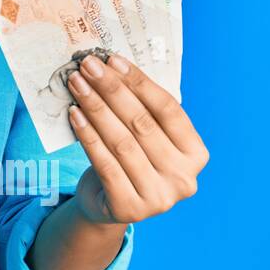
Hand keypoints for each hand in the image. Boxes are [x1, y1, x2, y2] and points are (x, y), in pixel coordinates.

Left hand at [67, 52, 209, 225]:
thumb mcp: (144, 137)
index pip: (168, 110)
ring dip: (96, 108)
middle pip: (142, 123)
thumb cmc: (128, 161)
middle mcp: (184, 178)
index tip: (113, 60)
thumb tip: (111, 66)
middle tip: (88, 67)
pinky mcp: (130, 208)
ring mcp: (159, 197)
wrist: (107, 205)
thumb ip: (140, 109)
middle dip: (111, 90)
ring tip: (77, 85)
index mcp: (195, 154)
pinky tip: (74, 114)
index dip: (139, 83)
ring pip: (122, 142)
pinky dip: (87, 136)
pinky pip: (104, 163)